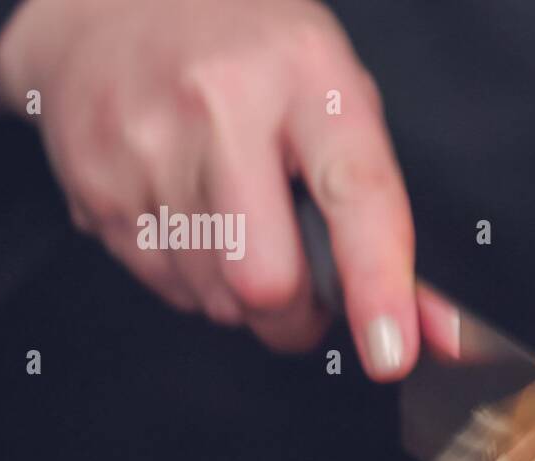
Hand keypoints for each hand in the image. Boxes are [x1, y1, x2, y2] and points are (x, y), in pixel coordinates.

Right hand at [0, 0, 423, 378]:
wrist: (119, 3)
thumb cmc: (254, 56)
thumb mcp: (338, 104)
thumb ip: (387, 218)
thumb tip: (438, 328)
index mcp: (308, 80)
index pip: (356, 197)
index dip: (379, 287)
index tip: (392, 352)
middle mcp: (222, 108)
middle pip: (266, 279)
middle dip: (295, 315)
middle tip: (305, 289)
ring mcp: (147, 145)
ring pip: (216, 298)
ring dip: (242, 295)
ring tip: (240, 222)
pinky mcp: (97, 185)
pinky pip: (165, 286)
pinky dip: (193, 276)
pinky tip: (194, 214)